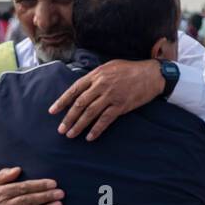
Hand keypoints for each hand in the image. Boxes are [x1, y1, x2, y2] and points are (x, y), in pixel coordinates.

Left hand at [47, 59, 164, 140]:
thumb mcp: (109, 66)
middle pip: (80, 104)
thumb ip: (95, 76)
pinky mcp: (121, 106)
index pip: (74, 89)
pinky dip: (96, 129)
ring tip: (71, 135)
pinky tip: (90, 137)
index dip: (62, 101)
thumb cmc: (130, 69)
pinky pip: (105, 120)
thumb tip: (82, 87)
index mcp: (96, 75)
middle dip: (68, 118)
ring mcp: (111, 96)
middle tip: (61, 129)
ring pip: (90, 113)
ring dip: (79, 125)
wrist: (151, 74)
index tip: (52, 111)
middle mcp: (101, 85)